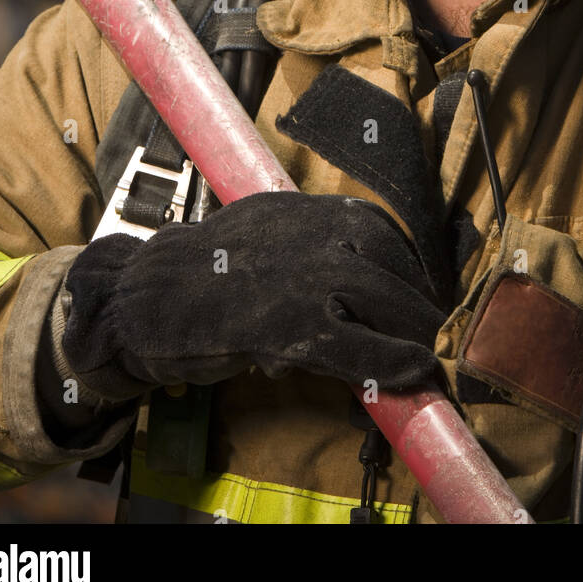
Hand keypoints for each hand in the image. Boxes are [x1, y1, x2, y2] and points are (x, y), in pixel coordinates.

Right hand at [61, 193, 446, 400]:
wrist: (148, 293)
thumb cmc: (207, 266)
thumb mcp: (266, 230)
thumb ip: (312, 241)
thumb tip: (362, 268)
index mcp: (305, 210)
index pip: (380, 228)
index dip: (409, 264)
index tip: (423, 287)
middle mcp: (310, 233)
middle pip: (390, 262)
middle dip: (420, 299)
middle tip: (434, 327)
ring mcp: (301, 277)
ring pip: (383, 297)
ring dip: (415, 328)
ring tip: (427, 350)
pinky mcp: (288, 325)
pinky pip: (358, 345)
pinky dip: (393, 361)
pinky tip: (415, 371)